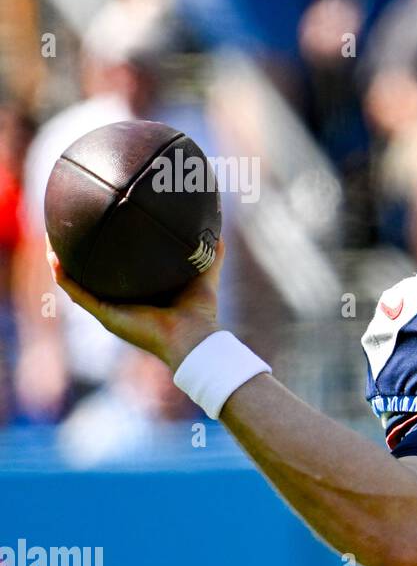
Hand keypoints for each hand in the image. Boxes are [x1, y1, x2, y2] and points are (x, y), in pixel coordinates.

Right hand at [46, 234, 224, 372]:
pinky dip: (64, 277)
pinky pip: (77, 294)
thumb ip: (211, 253)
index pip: (119, 272)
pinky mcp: (105, 316)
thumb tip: (217, 228)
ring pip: (77, 283)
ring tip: (51, 239)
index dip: (108, 253)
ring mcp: (110, 309)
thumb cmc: (200, 312)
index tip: (101, 228)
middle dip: (79, 255)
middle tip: (68, 230)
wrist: (193, 337)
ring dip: (62, 263)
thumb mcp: (203, 273)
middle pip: (92, 276)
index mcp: (141, 294)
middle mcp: (121, 302)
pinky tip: (54, 258)